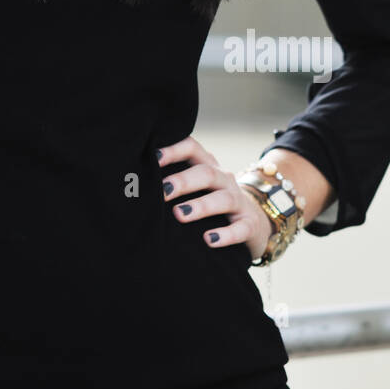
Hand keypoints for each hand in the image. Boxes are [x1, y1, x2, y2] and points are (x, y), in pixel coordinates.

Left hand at [157, 136, 271, 261]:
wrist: (254, 223)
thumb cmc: (211, 201)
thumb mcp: (196, 187)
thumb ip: (173, 181)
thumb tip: (134, 182)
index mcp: (207, 165)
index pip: (192, 148)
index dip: (174, 150)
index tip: (153, 158)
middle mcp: (224, 179)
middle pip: (206, 173)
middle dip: (184, 181)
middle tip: (163, 192)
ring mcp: (239, 201)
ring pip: (223, 199)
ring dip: (201, 206)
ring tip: (180, 214)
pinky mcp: (249, 225)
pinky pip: (241, 228)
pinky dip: (226, 234)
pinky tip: (209, 240)